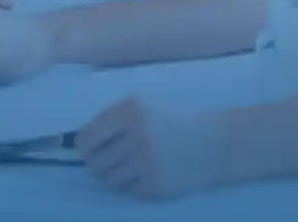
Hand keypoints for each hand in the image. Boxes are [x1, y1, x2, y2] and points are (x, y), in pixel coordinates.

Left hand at [75, 96, 227, 199]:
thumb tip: (78, 141)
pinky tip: (144, 175)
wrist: (219, 143)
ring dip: (113, 176)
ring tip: (127, 167)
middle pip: (95, 162)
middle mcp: (135, 137)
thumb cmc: (175, 121)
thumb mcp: (142, 106)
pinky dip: (131, 186)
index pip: (88, 138)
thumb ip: (111, 118)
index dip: (83, 147)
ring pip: (109, 179)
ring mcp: (146, 163)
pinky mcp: (157, 185)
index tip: (87, 149)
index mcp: (129, 113)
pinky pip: (128, 191)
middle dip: (95, 164)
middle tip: (105, 162)